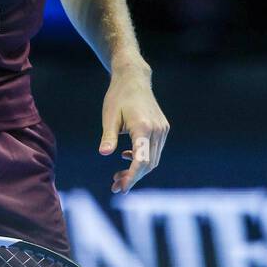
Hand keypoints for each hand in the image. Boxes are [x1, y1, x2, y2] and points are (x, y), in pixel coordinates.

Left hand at [98, 63, 167, 193]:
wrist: (134, 79)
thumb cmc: (118, 96)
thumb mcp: (109, 116)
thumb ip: (108, 136)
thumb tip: (104, 153)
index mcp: (143, 127)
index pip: (142, 160)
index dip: (132, 176)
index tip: (121, 188)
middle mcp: (157, 130)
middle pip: (149, 164)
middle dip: (132, 177)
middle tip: (114, 186)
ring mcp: (162, 129)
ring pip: (153, 159)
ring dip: (138, 170)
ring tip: (117, 176)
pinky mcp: (163, 128)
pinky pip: (155, 150)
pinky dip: (143, 159)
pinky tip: (126, 157)